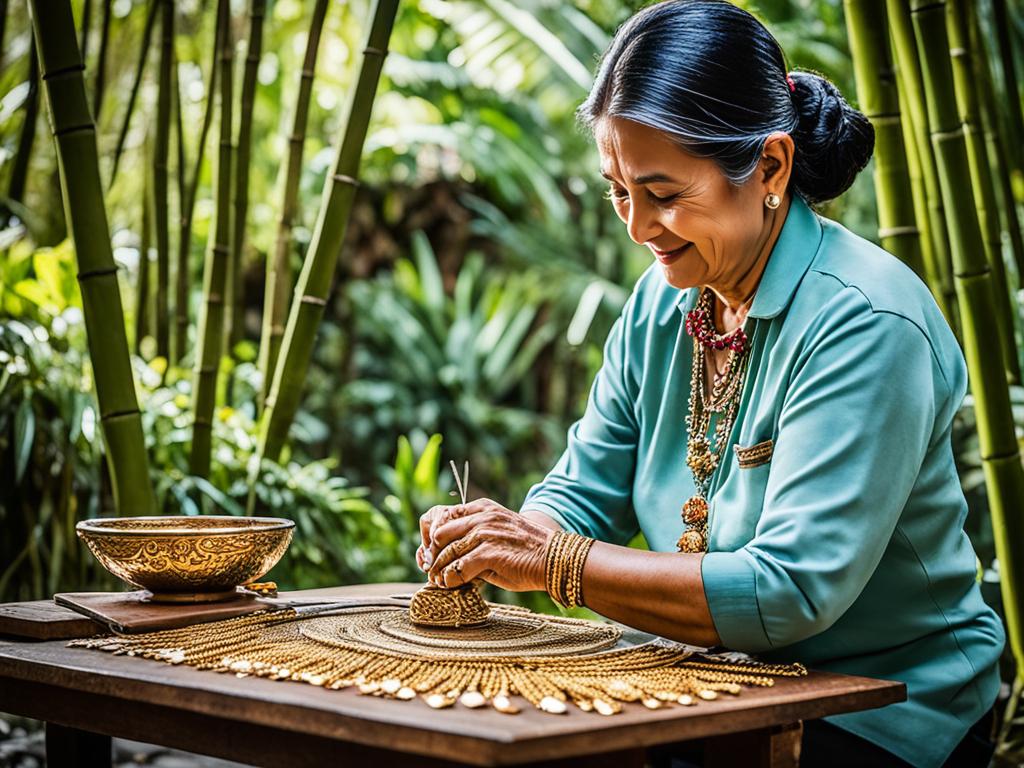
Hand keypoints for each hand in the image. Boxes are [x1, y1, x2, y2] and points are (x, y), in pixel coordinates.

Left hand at [416, 498, 554, 591]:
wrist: (555, 559)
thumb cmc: (527, 550)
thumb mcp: (499, 531)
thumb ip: (475, 537)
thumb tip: (449, 556)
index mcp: (483, 508)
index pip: (444, 516)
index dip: (433, 536)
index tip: (432, 553)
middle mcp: (482, 517)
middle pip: (441, 534)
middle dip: (433, 554)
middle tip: (432, 570)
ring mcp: (485, 534)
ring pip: (447, 552)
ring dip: (439, 570)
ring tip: (439, 581)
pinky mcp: (489, 554)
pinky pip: (458, 568)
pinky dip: (450, 579)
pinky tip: (452, 585)